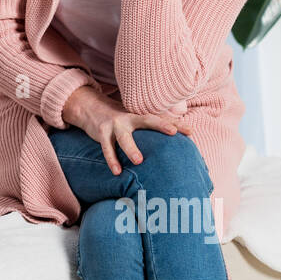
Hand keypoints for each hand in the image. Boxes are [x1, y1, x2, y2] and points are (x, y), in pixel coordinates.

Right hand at [62, 85, 192, 175]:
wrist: (89, 108)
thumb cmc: (119, 119)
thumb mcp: (135, 119)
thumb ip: (151, 128)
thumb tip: (174, 142)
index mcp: (140, 115)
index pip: (162, 118)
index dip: (177, 124)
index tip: (191, 132)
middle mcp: (129, 118)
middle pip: (147, 119)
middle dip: (160, 125)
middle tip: (173, 132)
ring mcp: (115, 124)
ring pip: (124, 137)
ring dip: (131, 148)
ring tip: (139, 161)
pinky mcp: (101, 132)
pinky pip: (107, 148)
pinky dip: (111, 160)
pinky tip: (117, 171)